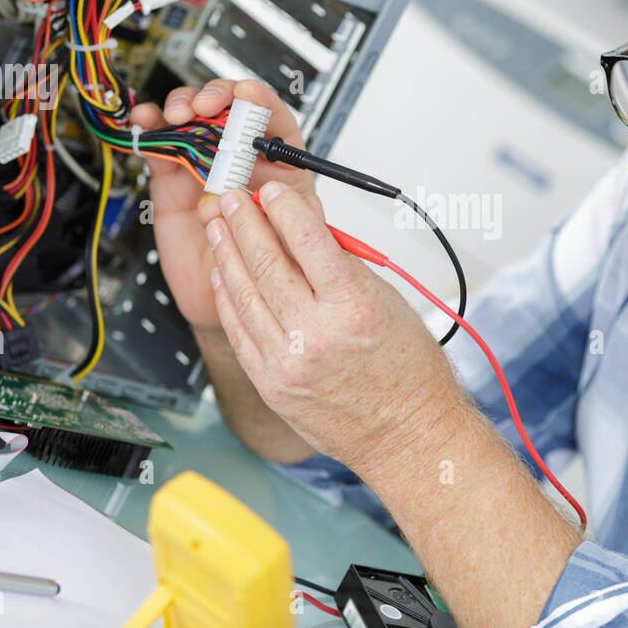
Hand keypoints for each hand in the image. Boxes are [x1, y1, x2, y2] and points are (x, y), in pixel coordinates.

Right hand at [130, 79, 321, 334]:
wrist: (230, 299)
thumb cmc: (267, 267)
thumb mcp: (285, 241)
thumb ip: (272, 213)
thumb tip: (244, 192)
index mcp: (280, 166)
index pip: (274, 119)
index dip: (259, 101)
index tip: (244, 96)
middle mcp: (242, 158)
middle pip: (229, 108)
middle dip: (215, 98)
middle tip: (203, 108)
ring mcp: (205, 165)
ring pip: (193, 118)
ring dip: (182, 106)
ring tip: (176, 117)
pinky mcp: (173, 178)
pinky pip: (160, 144)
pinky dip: (150, 127)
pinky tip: (145, 120)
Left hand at [203, 181, 465, 467]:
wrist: (408, 436)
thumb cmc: (410, 372)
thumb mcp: (387, 302)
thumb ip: (343, 265)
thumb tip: (308, 228)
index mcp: (354, 307)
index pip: (307, 240)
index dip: (283, 208)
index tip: (272, 191)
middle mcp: (317, 334)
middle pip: (267, 263)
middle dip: (245, 223)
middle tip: (232, 199)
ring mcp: (288, 362)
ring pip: (245, 294)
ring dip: (227, 254)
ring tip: (218, 228)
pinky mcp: (272, 384)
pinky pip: (240, 331)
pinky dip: (228, 298)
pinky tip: (223, 275)